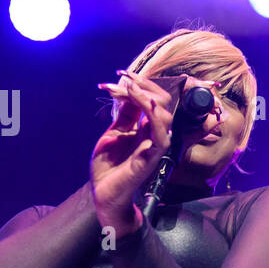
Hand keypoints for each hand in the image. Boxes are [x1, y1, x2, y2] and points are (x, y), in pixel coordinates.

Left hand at [91, 71, 177, 235]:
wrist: (103, 194)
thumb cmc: (109, 168)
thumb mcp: (115, 134)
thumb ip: (125, 115)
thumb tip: (127, 91)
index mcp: (146, 130)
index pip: (156, 101)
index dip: (143, 84)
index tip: (123, 73)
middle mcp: (154, 136)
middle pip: (164, 103)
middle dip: (146, 85)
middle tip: (125, 77)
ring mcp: (155, 146)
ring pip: (165, 114)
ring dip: (147, 96)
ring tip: (130, 86)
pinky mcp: (152, 156)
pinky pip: (160, 133)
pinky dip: (154, 115)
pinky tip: (144, 101)